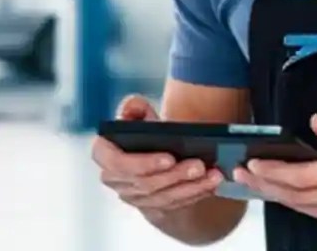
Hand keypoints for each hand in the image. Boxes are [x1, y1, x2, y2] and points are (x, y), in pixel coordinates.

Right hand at [91, 94, 224, 214]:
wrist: (156, 155)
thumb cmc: (147, 133)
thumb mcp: (141, 115)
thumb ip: (134, 107)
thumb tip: (132, 108)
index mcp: (105, 154)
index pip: (116, 163)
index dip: (142, 163)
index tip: (169, 157)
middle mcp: (114, 179)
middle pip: (145, 183)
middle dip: (175, 175)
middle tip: (199, 165)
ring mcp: (132, 197)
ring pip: (162, 197)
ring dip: (189, 187)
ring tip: (211, 174)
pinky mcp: (151, 208)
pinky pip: (174, 205)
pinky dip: (194, 195)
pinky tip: (211, 185)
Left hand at [234, 114, 316, 239]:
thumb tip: (316, 123)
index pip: (301, 176)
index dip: (273, 171)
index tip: (253, 164)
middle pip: (296, 196)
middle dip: (265, 184)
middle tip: (242, 174)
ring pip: (304, 209)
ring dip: (278, 196)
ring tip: (257, 183)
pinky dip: (301, 205)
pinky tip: (289, 195)